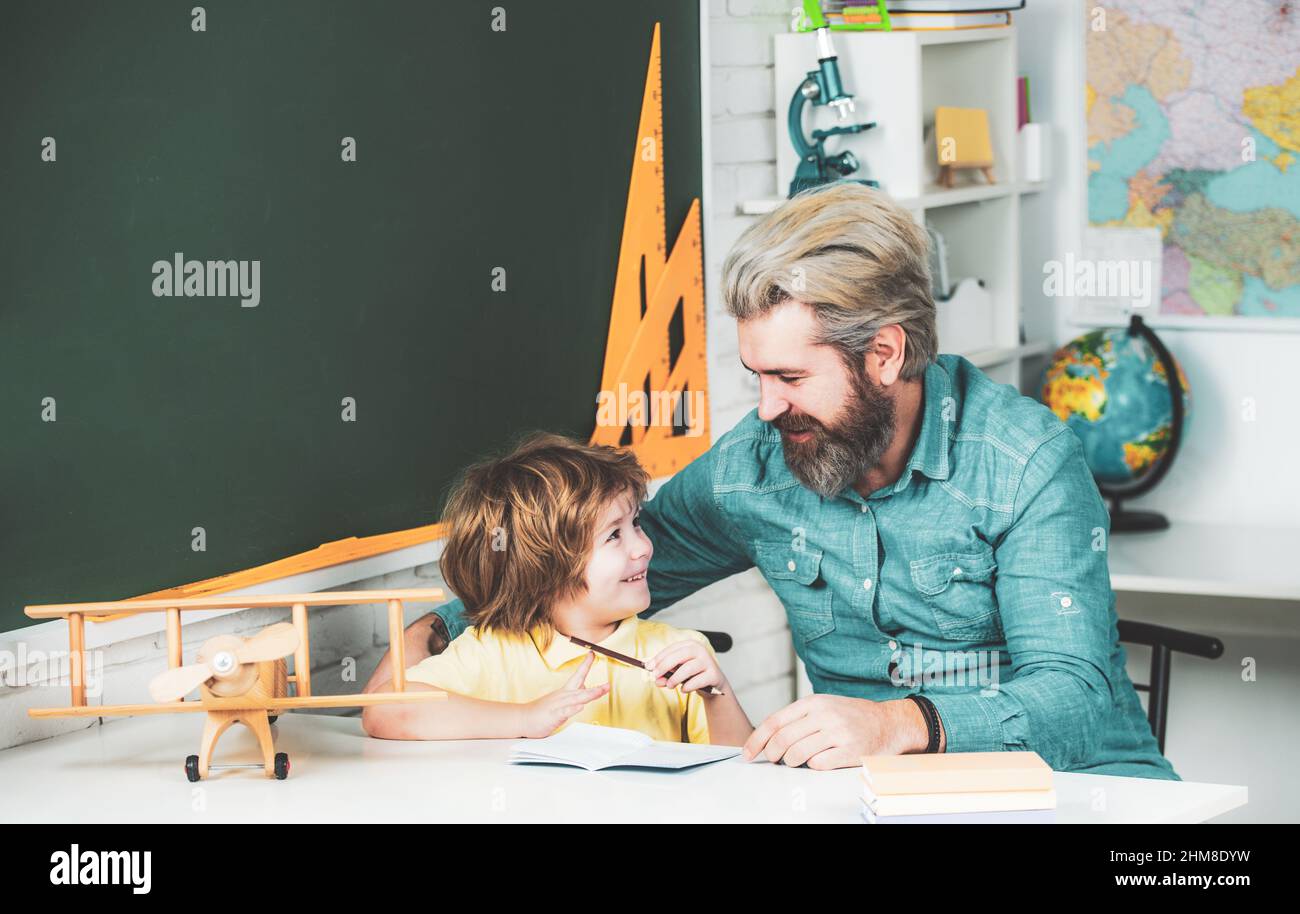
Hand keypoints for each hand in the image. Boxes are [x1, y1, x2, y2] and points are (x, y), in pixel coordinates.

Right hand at [519, 652, 609, 738]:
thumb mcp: (560, 701)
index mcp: (565, 692)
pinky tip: (580, 706)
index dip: (585, 665)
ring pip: (576, 699)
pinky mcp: (553, 716)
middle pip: (580, 687)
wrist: (523, 718)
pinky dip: (572, 708)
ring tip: (601, 692)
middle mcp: (563, 696)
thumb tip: (586, 688)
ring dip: (589, 695)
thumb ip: (574, 694)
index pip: (577, 676)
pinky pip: (564, 712)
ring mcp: (558, 705)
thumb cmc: (541, 711)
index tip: (592, 654)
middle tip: (608, 684)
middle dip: (596, 687)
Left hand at [645, 639, 728, 695]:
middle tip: (655, 676)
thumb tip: (656, 680)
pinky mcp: (714, 675)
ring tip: (670, 685)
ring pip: (688, 668)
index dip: (659, 657)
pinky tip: (684, 689)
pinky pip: (698, 680)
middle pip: (680, 655)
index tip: (648, 666)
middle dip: (664, 665)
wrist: (713, 683)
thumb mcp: (677, 672)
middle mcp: (700, 650)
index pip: (672, 649)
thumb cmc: (693, 674)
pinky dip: (688, 686)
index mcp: (690, 645)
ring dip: (675, 678)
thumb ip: (666, 674)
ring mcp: (708, 662)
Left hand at [741, 695, 917, 768]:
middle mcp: (824, 715)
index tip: (747, 753)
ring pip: (797, 754)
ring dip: (790, 762)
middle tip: (770, 760)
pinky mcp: (850, 751)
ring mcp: (838, 733)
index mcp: (813, 703)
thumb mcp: (824, 706)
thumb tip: (767, 737)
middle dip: (770, 754)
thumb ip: (799, 718)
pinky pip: (819, 764)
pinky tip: (817, 761)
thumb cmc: (852, 716)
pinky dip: (812, 766)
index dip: (757, 740)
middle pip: (783, 739)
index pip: (775, 721)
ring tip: (794, 761)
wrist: (889, 722)